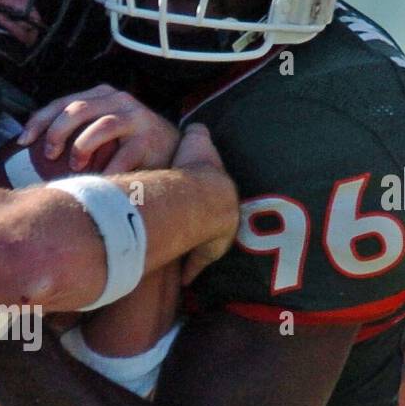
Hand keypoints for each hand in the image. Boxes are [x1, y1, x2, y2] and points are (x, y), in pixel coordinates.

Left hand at [19, 84, 181, 174]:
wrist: (175, 151)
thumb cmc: (128, 145)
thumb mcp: (103, 129)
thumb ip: (78, 130)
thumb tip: (35, 148)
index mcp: (102, 95)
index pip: (63, 102)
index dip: (40, 120)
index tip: (22, 141)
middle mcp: (119, 101)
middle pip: (78, 109)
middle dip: (57, 131)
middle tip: (48, 154)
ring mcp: (136, 118)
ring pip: (101, 126)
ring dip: (82, 147)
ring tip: (76, 166)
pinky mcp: (149, 140)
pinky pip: (123, 156)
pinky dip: (107, 171)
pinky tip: (98, 183)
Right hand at [173, 122, 237, 283]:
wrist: (202, 196)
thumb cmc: (197, 169)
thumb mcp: (197, 143)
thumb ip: (197, 134)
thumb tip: (196, 125)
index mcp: (221, 194)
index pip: (215, 201)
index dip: (204, 205)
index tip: (195, 211)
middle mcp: (223, 219)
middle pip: (213, 228)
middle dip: (204, 233)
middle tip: (188, 237)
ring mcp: (215, 239)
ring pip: (204, 249)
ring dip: (194, 254)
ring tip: (181, 257)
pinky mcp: (205, 254)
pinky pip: (196, 265)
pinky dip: (190, 271)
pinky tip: (182, 280)